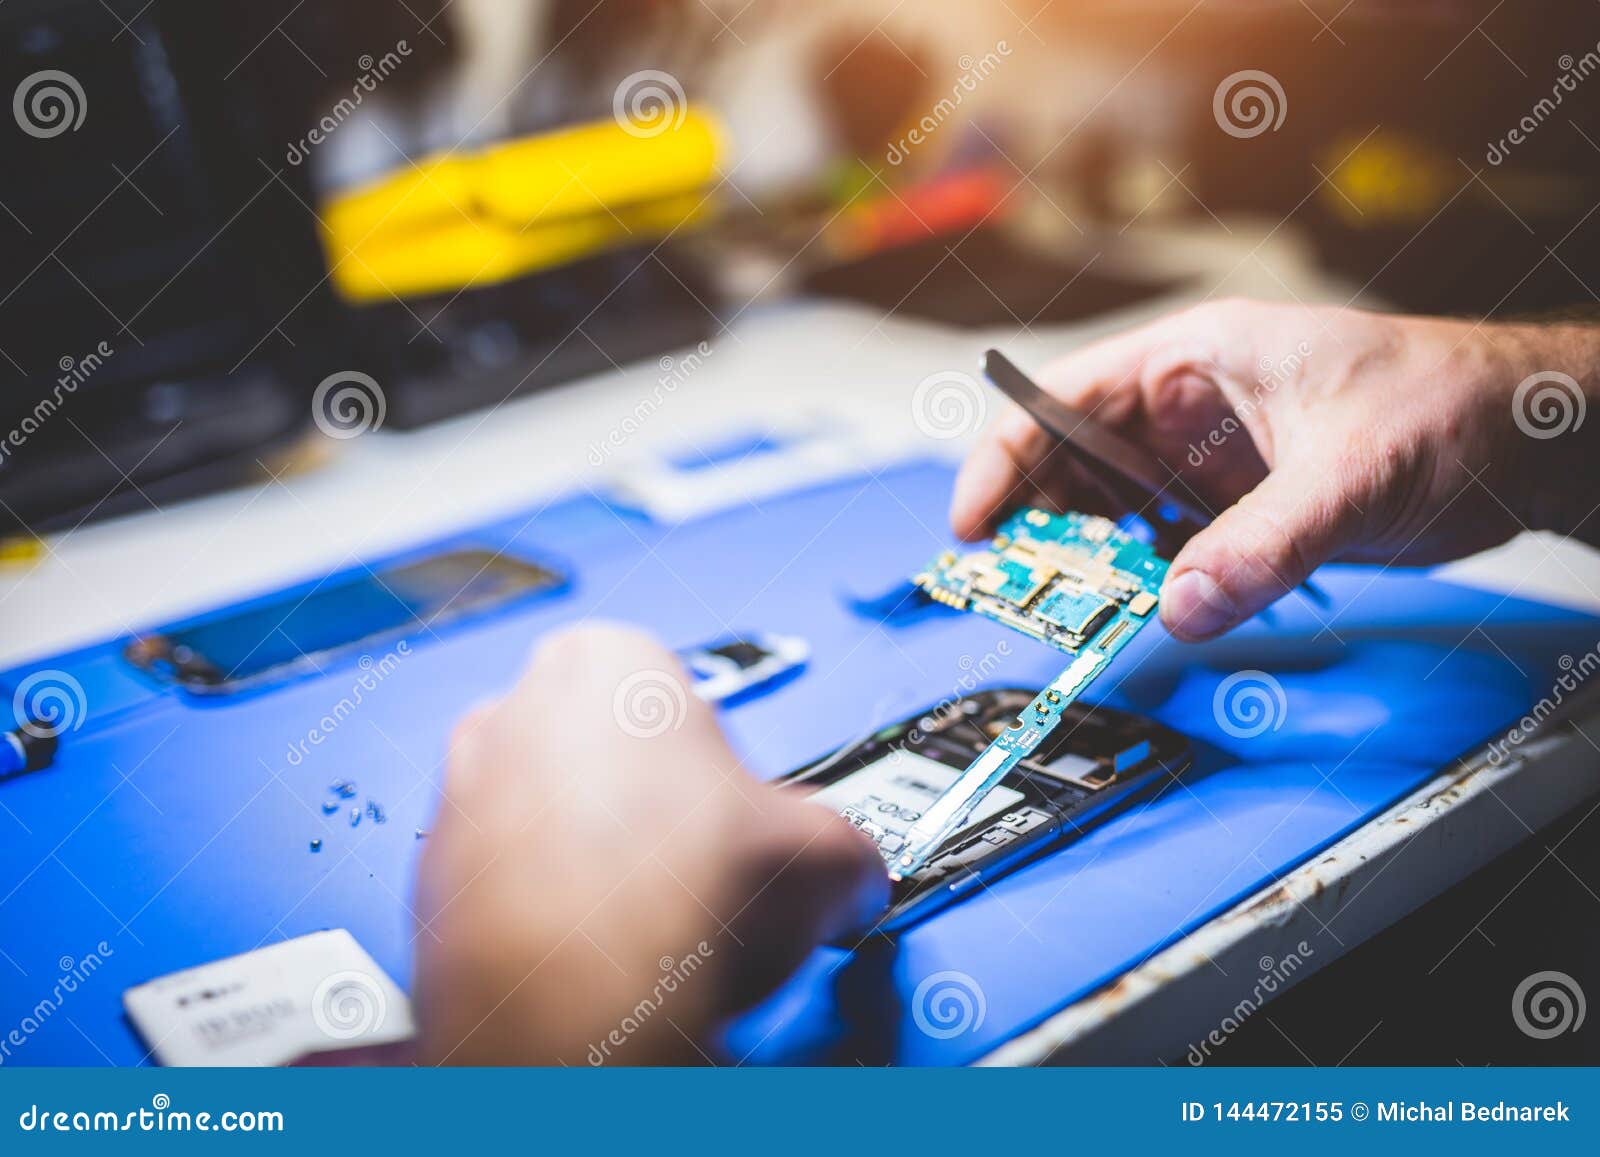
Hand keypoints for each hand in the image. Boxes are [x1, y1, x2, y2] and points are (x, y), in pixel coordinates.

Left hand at [410, 624, 887, 1064]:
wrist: (578, 1006)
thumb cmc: (674, 898)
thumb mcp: (823, 849)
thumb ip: (841, 843)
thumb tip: (851, 874)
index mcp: (607, 659)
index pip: (678, 694)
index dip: (723, 764)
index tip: (741, 811)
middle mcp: (513, 711)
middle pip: (603, 752)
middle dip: (648, 807)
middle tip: (701, 870)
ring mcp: (462, 797)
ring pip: (546, 820)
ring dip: (590, 862)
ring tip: (654, 926)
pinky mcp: (431, 884)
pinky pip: (504, 889)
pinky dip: (545, 918)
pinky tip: (597, 959)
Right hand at [952, 300, 1599, 639]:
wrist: (1531, 442)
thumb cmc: (1453, 403)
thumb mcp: (1352, 469)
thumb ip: (1266, 542)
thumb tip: (1184, 606)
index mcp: (1196, 360)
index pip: (1064, 399)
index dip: (1005, 459)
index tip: (973, 524)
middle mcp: (1190, 411)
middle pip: (1073, 463)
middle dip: (1035, 523)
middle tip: (1011, 586)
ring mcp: (1212, 465)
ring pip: (1113, 513)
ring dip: (1083, 561)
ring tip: (1057, 607)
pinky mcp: (1240, 513)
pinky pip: (1164, 550)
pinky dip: (1138, 582)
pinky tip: (1126, 611)